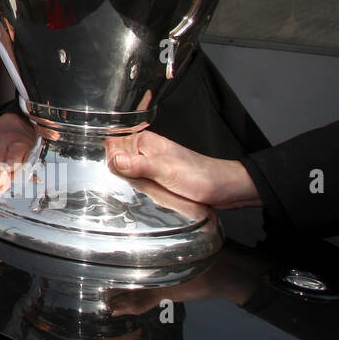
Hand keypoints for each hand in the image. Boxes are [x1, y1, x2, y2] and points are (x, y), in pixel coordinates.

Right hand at [108, 130, 260, 210]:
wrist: (226, 190)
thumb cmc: (202, 176)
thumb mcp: (167, 171)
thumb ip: (139, 166)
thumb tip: (114, 161)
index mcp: (145, 142)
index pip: (113, 146)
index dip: (112, 160)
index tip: (121, 172)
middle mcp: (146, 153)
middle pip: (120, 166)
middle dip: (128, 179)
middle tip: (148, 184)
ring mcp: (152, 168)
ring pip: (131, 180)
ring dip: (140, 190)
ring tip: (160, 191)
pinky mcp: (158, 181)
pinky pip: (142, 189)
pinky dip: (147, 196)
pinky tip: (158, 197)